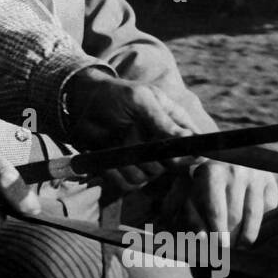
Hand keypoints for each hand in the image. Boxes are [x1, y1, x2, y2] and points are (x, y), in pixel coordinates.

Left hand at [63, 70, 197, 189]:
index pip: (194, 144)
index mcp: (174, 121)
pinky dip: (116, 175)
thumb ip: (162, 121)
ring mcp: (145, 157)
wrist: (83, 103)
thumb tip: (189, 139)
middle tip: (132, 134)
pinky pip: (129, 183)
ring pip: (149, 175)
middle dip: (152, 155)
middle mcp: (163, 143)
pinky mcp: (126, 168)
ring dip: (130, 163)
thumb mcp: (140, 100)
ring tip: (117, 142)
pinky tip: (107, 161)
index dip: (189, 153)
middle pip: (172, 165)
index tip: (173, 155)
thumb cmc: (114, 94)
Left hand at [174, 161, 277, 245]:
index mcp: (212, 173)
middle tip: (226, 247)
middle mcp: (236, 171)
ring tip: (241, 245)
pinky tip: (250, 220)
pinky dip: (261, 216)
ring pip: (254, 214)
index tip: (220, 246)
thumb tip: (202, 238)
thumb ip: (192, 216)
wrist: (223, 156)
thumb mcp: (190, 194)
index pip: (216, 209)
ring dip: (248, 234)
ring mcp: (256, 174)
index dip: (217, 230)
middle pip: (235, 214)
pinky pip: (268, 205)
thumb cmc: (202, 181)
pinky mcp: (270, 179)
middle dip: (230, 234)